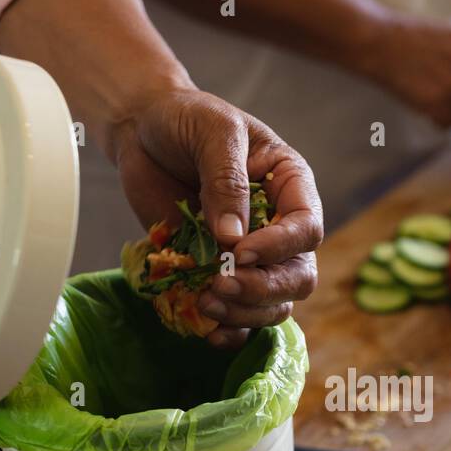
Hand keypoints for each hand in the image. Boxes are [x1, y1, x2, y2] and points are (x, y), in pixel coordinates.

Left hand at [112, 88, 324, 348]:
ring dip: (245, 312)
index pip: (307, 228)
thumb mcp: (212, 132)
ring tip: (206, 304)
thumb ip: (226, 180)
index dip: (280, 247)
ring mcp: (251, 256)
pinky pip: (239, 315)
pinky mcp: (219, 273)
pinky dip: (228, 330)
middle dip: (263, 288)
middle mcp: (280, 227)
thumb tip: (233, 238)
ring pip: (273, 303)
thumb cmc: (186, 120)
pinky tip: (208, 330)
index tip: (240, 251)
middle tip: (221, 285)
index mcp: (290, 187)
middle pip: (297, 276)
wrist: (143, 131)